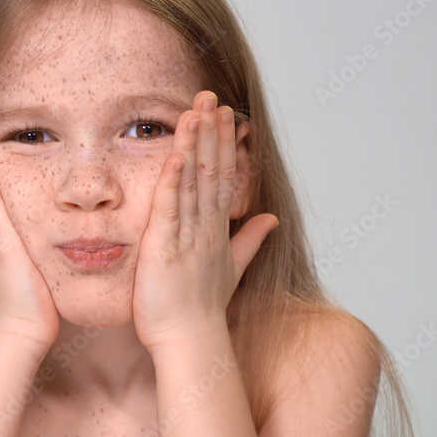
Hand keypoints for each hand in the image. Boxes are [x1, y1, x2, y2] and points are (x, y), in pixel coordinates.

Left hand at [131, 91, 277, 349]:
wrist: (190, 341)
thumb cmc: (201, 308)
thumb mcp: (232, 268)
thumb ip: (250, 240)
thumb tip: (271, 218)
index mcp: (217, 230)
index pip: (223, 177)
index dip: (225, 144)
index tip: (225, 114)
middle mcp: (206, 227)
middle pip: (212, 170)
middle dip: (211, 132)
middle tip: (211, 96)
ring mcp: (188, 235)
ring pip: (194, 181)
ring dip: (195, 144)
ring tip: (196, 110)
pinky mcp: (165, 247)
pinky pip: (171, 207)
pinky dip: (174, 180)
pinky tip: (177, 154)